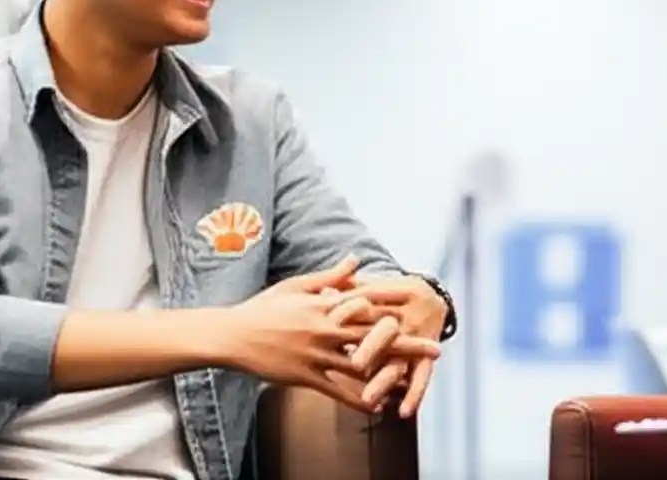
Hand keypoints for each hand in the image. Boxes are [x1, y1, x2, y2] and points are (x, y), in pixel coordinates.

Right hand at [218, 257, 440, 412]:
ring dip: (388, 374)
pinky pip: (337, 390)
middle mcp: (326, 328)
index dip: (397, 309)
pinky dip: (358, 398)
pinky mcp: (305, 375)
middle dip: (406, 343)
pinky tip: (376, 406)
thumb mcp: (297, 285)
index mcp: (326, 304)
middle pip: (374, 335)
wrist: (233, 334)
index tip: (421, 310)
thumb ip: (331, 275)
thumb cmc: (264, 308)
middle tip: (434, 348)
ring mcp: (316, 353)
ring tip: (413, 381)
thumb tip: (356, 260)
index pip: (369, 305)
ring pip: (360, 365)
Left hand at [345, 275, 447, 417]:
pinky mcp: (427, 358)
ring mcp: (419, 340)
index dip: (352, 310)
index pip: (374, 301)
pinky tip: (404, 412)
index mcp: (399, 293)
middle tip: (355, 364)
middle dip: (372, 347)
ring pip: (400, 361)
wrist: (435, 299)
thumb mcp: (378, 285)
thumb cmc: (395, 293)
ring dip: (385, 381)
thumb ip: (352, 288)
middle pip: (389, 333)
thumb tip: (324, 292)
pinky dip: (415, 395)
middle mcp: (411, 317)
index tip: (333, 321)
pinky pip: (422, 378)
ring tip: (368, 398)